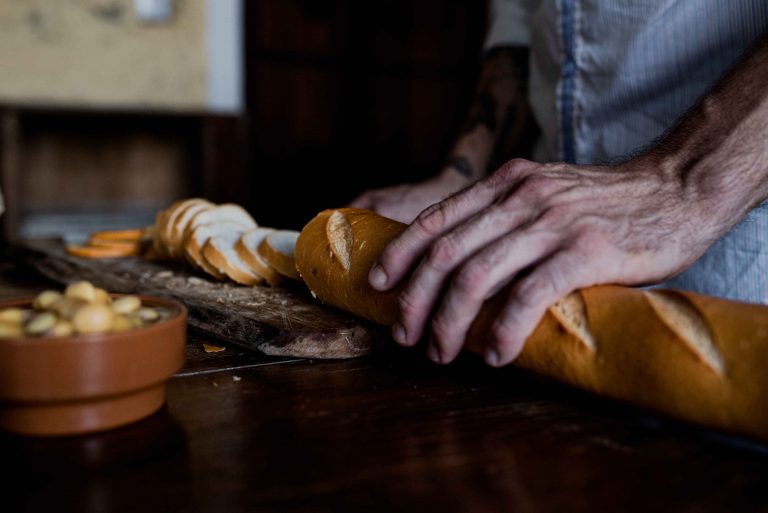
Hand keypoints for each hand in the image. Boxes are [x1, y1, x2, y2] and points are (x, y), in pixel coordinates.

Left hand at [368, 158, 723, 366]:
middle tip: (404, 335)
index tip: (379, 283)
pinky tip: (498, 355)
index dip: (400, 252)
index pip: (436, 218)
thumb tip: (466, 262)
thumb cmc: (610, 201)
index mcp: (506, 182)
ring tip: (440, 353)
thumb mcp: (548, 191)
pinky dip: (504, 330)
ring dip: (449, 322)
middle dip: (415, 300)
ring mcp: (551, 223)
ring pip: (476, 276)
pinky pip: (528, 295)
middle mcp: (520, 198)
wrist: (679, 188)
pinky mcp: (585, 251)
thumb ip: (509, 214)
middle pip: (445, 253)